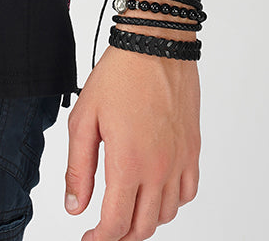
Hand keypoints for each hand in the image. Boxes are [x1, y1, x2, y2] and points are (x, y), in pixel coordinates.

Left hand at [64, 45, 199, 239]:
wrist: (156, 46)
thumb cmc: (118, 76)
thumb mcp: (84, 119)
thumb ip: (78, 168)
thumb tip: (75, 207)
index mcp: (129, 163)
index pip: (117, 224)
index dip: (100, 240)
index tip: (89, 239)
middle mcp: (160, 169)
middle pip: (143, 227)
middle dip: (121, 236)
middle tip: (104, 230)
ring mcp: (180, 161)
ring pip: (166, 215)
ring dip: (145, 220)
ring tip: (126, 209)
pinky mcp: (193, 150)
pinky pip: (187, 193)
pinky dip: (171, 203)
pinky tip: (154, 192)